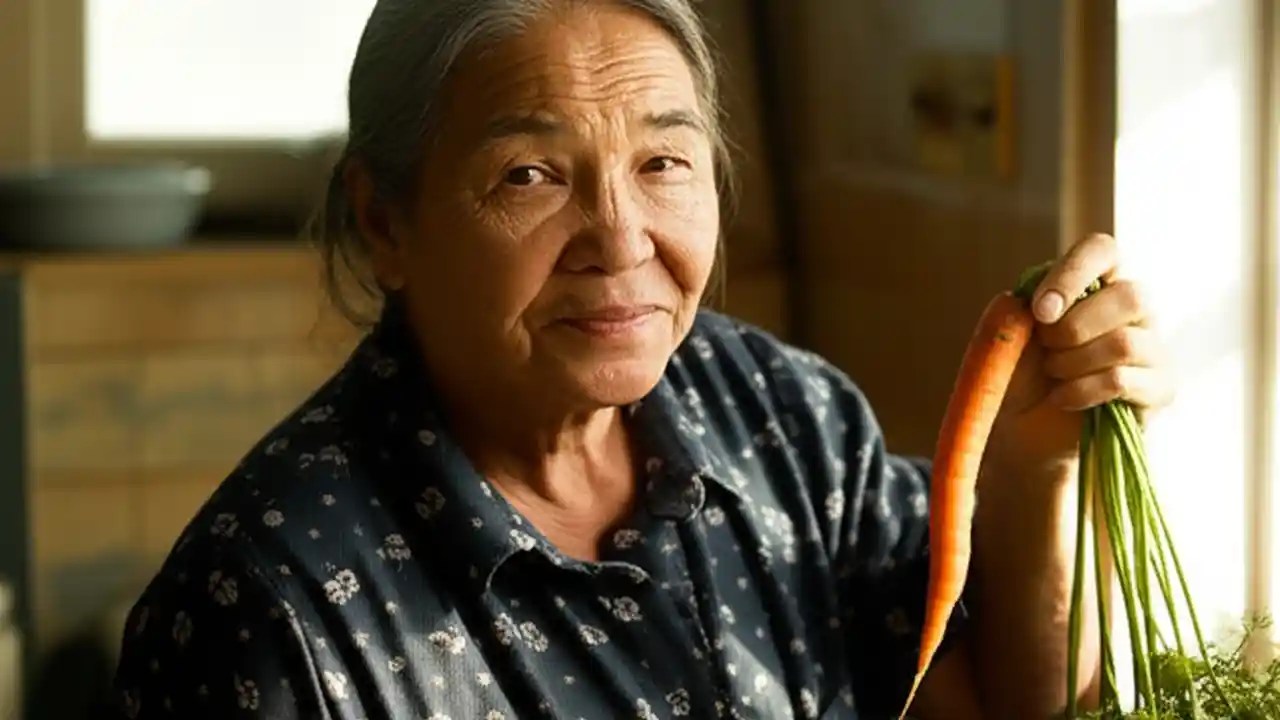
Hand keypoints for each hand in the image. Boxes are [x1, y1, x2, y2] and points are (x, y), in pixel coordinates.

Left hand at [983, 233, 1174, 481]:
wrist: (1022, 432)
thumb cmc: (1018, 374)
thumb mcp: (1007, 337)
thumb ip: (1018, 310)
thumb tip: (1037, 304)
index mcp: (1098, 282)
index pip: (1102, 250)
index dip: (1073, 274)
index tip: (1040, 311)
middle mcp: (1136, 308)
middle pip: (1130, 296)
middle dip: (1072, 328)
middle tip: (1046, 349)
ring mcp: (1154, 348)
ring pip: (1125, 342)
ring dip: (1073, 362)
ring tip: (1053, 375)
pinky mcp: (1160, 389)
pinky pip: (1122, 380)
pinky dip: (1081, 390)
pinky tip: (1062, 398)